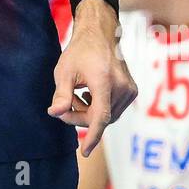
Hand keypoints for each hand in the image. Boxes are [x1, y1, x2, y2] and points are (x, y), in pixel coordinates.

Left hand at [48, 0, 137, 155]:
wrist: (100, 36)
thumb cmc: (79, 52)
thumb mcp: (64, 71)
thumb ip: (61, 95)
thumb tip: (55, 114)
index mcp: (104, 80)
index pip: (100, 116)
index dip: (93, 135)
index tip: (85, 152)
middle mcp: (121, 86)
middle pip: (100, 118)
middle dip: (80, 118)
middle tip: (64, 108)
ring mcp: (130, 90)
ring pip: (107, 117)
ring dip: (90, 113)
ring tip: (77, 95)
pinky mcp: (132, 92)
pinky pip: (114, 110)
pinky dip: (100, 108)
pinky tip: (89, 94)